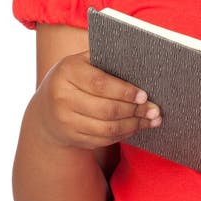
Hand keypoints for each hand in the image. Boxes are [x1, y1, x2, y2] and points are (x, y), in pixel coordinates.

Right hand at [36, 50, 162, 149]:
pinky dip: (122, 135)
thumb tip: (139, 64)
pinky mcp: (71, 138)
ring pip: (106, 128)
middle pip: (106, 109)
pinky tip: (134, 128)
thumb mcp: (82, 63)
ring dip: (133, 125)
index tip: (144, 95)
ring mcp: (65, 121)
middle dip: (135, 111)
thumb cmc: (74, 79)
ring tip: (150, 120)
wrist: (46, 109)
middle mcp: (62, 98)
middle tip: (154, 110)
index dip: (124, 91)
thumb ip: (105, 60)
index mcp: (67, 72)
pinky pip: (102, 140)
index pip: (100, 84)